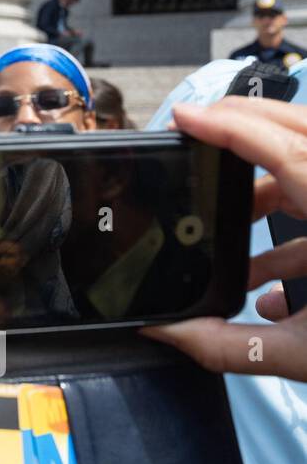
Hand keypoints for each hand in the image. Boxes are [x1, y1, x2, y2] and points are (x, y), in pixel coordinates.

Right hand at [143, 97, 306, 380]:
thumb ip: (231, 346)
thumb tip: (170, 333)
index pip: (282, 150)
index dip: (228, 127)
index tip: (183, 117)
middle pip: (300, 131)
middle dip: (240, 124)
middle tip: (194, 132)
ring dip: (264, 184)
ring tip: (226, 219)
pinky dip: (292, 226)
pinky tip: (269, 286)